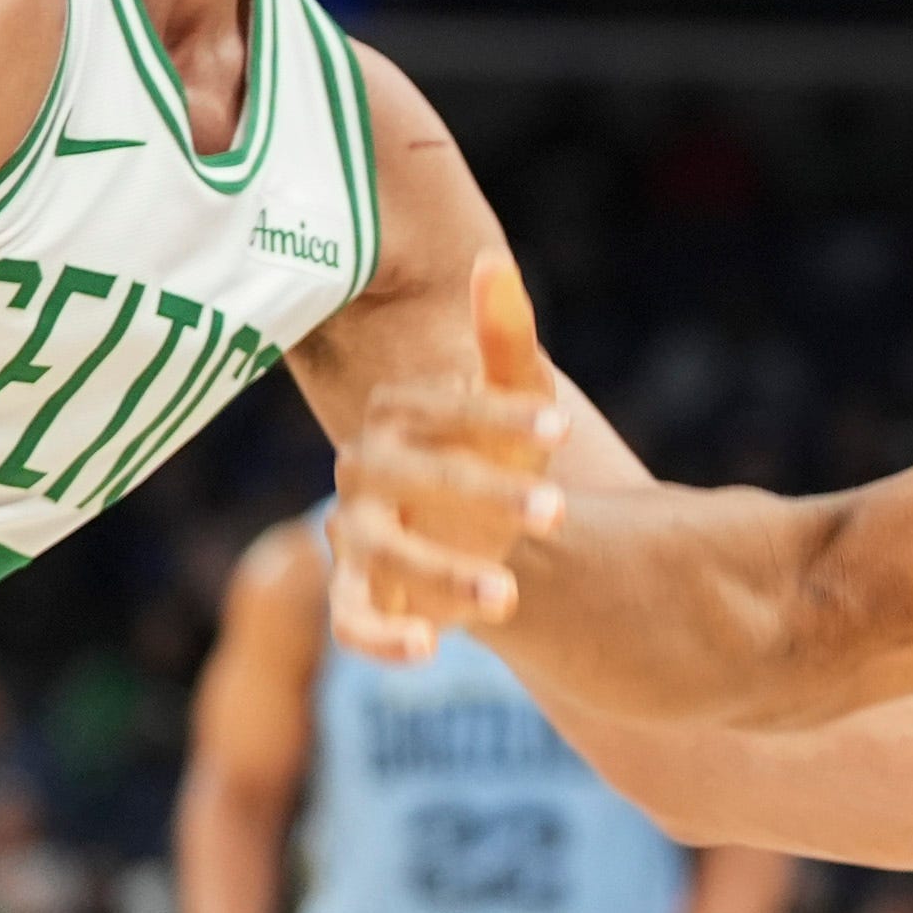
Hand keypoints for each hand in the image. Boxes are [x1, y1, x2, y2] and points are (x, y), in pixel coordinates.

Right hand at [330, 252, 570, 661]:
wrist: (477, 532)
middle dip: (484, 494)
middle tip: (557, 513)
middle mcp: (363, 468)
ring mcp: (354, 533)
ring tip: (509, 596)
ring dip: (441, 572)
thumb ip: (504, 339)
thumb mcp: (514, 400)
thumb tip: (491, 263)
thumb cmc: (494, 452)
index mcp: (399, 414)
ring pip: (384, 549)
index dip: (499, 416)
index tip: (561, 431)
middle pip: (415, 475)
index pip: (442, 406)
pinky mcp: (358, 594)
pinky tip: (428, 650)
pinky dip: (380, 638)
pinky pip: (351, 620)